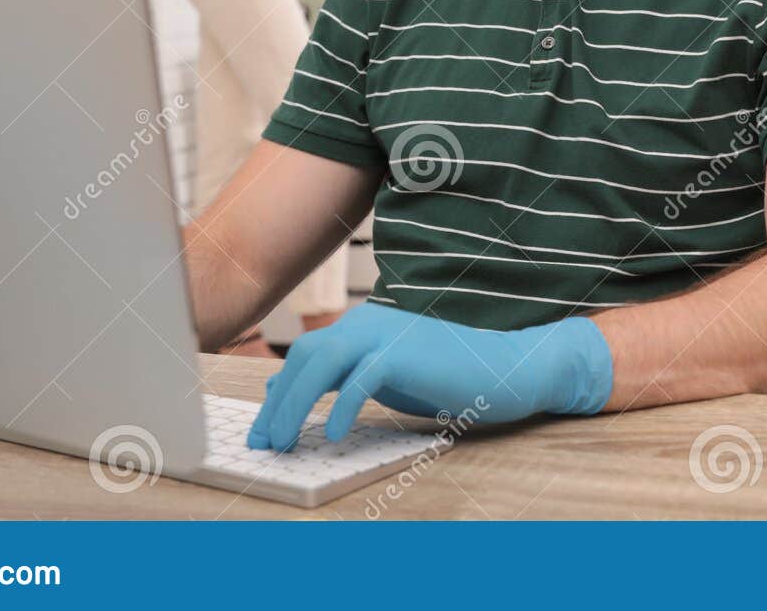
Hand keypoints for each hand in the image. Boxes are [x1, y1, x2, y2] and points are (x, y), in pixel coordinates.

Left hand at [247, 302, 612, 448]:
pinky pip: (362, 378)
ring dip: (296, 405)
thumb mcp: (384, 376)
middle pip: (305, 356)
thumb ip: (340, 377)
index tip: (261, 434)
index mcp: (361, 327)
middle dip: (278, 402)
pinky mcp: (407, 353)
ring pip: (323, 362)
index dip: (277, 395)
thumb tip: (283, 388)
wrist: (505, 368)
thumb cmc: (445, 376)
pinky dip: (342, 406)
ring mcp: (388, 334)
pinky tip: (331, 435)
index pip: (304, 356)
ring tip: (286, 443)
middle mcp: (368, 323)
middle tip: (264, 444)